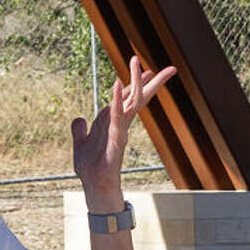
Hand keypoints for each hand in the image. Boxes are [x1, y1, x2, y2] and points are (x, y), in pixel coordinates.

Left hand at [71, 53, 177, 205]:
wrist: (94, 187)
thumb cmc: (91, 167)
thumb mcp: (81, 143)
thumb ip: (80, 130)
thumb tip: (79, 119)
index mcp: (113, 122)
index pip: (130, 99)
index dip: (138, 84)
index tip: (150, 70)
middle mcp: (120, 124)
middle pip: (138, 98)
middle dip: (150, 81)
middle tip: (170, 68)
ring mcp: (120, 131)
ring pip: (131, 102)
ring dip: (135, 81)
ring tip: (137, 62)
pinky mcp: (115, 140)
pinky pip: (116, 116)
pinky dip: (117, 100)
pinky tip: (117, 85)